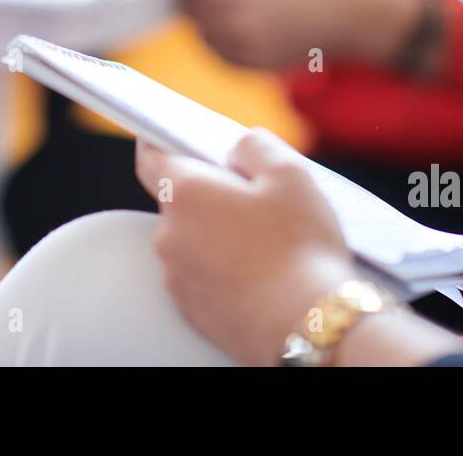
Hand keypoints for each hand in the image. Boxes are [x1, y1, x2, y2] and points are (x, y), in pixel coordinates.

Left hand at [135, 129, 355, 365]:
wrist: (312, 327)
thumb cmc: (300, 247)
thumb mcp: (290, 173)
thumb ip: (254, 145)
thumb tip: (236, 149)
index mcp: (185, 194)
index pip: (150, 157)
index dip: (158, 141)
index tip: (167, 134)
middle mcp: (169, 236)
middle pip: (179, 201)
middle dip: (209, 195)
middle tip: (254, 199)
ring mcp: (177, 279)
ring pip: (191, 240)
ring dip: (216, 235)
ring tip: (266, 243)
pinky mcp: (193, 312)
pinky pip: (201, 276)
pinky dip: (222, 269)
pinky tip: (260, 273)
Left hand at [177, 0, 429, 69]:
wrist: (346, 14)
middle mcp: (232, 21)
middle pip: (190, 12)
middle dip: (191, 0)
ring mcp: (242, 47)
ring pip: (203, 35)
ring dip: (208, 21)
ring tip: (238, 6)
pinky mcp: (251, 66)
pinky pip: (222, 53)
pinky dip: (224, 40)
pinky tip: (249, 26)